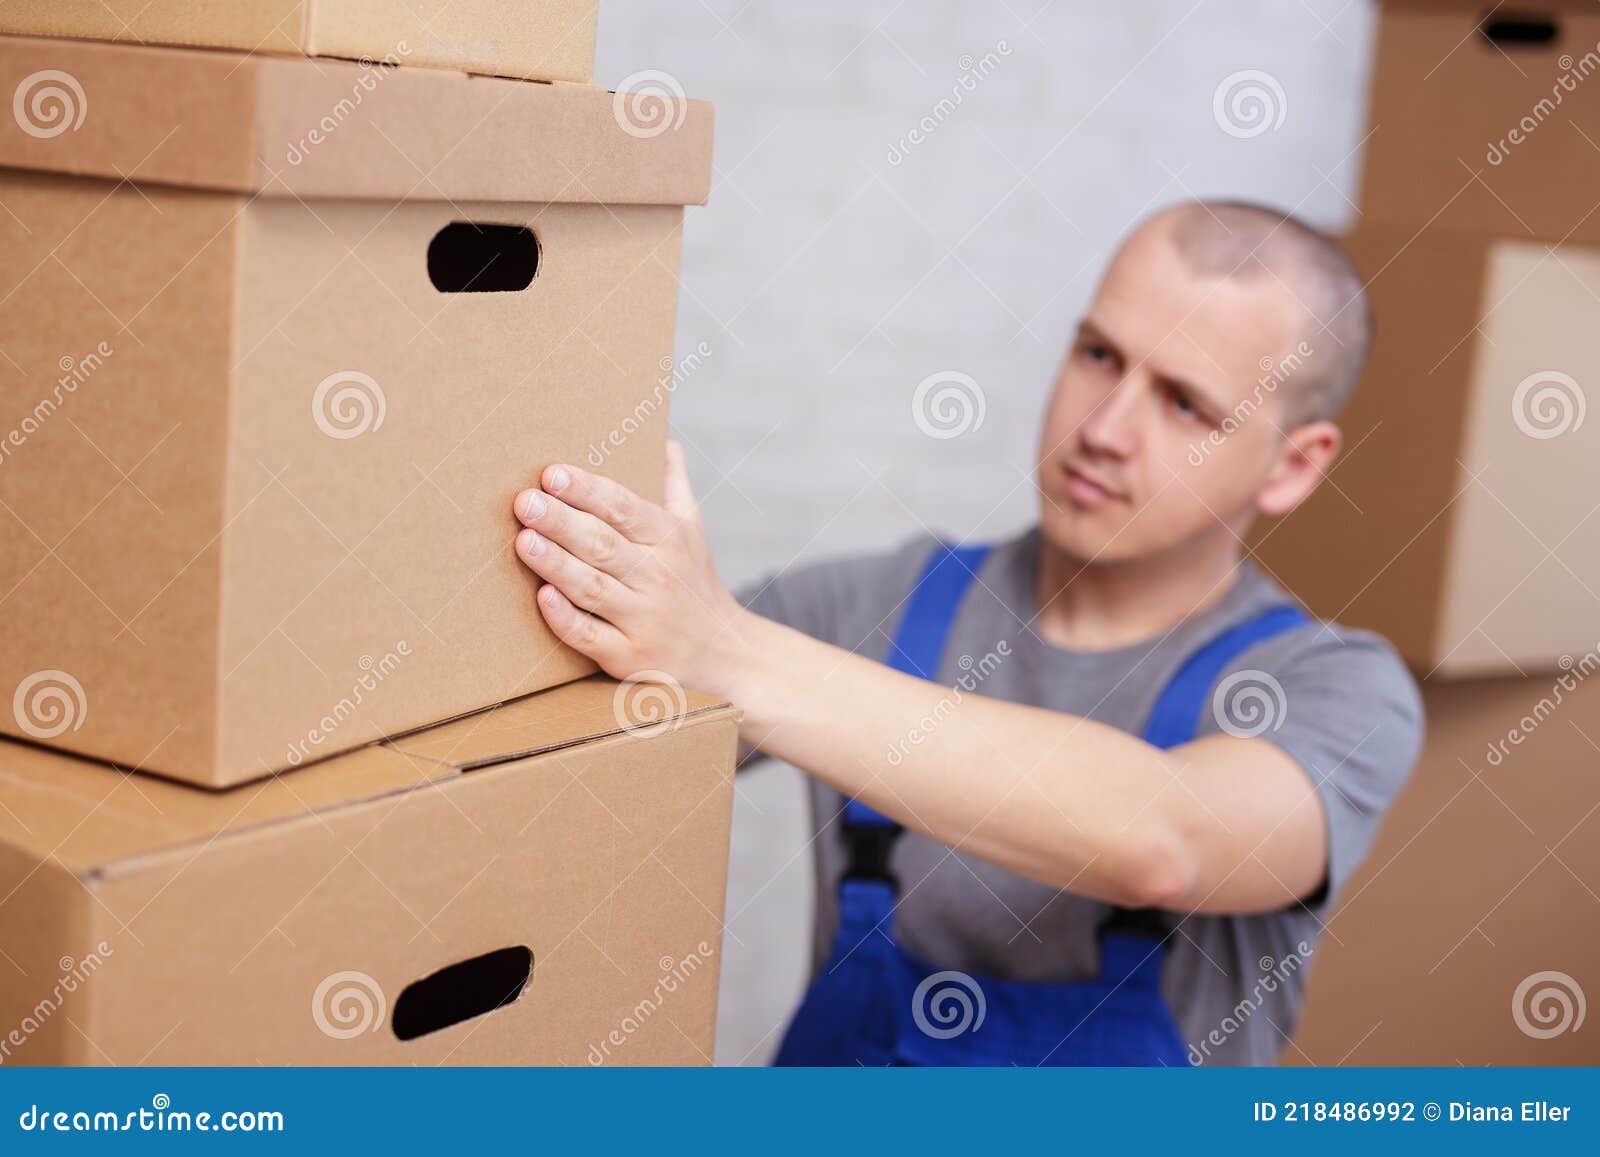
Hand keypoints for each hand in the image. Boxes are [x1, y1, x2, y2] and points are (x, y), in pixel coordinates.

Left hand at [511, 441, 752, 698]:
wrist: (726, 655)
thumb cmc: (695, 584)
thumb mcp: (693, 531)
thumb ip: (674, 485)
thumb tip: (664, 440)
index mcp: (669, 539)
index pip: (624, 508)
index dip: (587, 490)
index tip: (552, 473)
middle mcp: (658, 577)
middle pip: (603, 544)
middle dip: (562, 521)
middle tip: (525, 501)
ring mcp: (643, 619)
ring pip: (592, 587)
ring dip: (556, 563)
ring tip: (524, 540)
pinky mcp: (629, 656)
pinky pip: (591, 636)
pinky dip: (566, 618)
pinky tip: (542, 597)